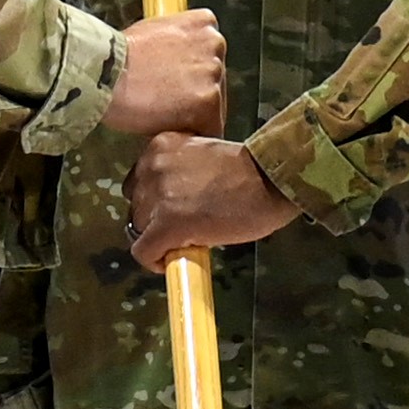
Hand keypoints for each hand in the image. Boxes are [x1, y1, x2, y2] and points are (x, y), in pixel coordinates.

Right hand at [101, 8, 226, 135]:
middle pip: (216, 80)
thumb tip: (181, 63)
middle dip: (196, 94)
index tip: (177, 83)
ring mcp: (214, 72)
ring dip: (195, 115)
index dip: (193, 74)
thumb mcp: (154, 31)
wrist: (104, 73)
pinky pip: (211, 127)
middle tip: (166, 102)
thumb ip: (178, 43)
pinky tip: (171, 128)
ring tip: (164, 116)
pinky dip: (193, 133)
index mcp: (204, 23)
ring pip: (215, 105)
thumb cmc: (117, 56)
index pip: (212, 54)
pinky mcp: (209, 101)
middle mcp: (215, 43)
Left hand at [128, 135, 299, 267]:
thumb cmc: (250, 171)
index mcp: (160, 146)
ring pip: (139, 229)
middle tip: (185, 227)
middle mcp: (151, 166)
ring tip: (189, 240)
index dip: (155, 202)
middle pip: (137, 205)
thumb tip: (173, 203)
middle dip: (156, 219)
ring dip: (159, 238)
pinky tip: (173, 261)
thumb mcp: (203, 158)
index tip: (174, 211)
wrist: (271, 181)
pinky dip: (154, 261)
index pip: (140, 181)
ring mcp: (157, 196)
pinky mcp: (166, 224)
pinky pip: (144, 252)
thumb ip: (181, 173)